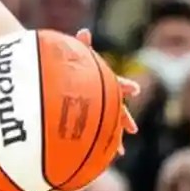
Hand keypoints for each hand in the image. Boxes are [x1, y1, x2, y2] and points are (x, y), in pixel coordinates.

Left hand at [75, 29, 139, 155]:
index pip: (117, 83)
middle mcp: (103, 95)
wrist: (54, 74)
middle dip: (124, 119)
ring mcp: (96, 107)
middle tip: (132, 129)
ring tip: (118, 152)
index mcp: (102, 81)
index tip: (135, 89)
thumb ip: (81, 46)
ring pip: (107, 124)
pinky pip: (94, 133)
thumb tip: (85, 31)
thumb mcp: (74, 54)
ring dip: (113, 137)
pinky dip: (97, 144)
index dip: (125, 86)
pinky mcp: (86, 118)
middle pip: (116, 108)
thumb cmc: (66, 63)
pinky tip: (98, 158)